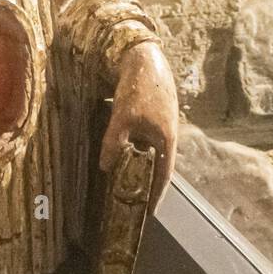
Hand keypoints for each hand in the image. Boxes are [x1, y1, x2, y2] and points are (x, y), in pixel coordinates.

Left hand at [101, 42, 177, 209]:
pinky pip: (144, 140)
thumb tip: (106, 167)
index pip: (162, 176)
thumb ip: (114, 143)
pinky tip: (123, 153)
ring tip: (125, 181)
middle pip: (157, 166)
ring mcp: (161, 126)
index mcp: (166, 141)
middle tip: (134, 201)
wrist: (144, 59)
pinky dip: (135, 150)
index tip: (149, 214)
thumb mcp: (122, 118)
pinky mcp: (152, 117)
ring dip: (139, 166)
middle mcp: (166, 136)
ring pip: (149, 153)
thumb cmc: (138, 89)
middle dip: (146, 183)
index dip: (156, 196)